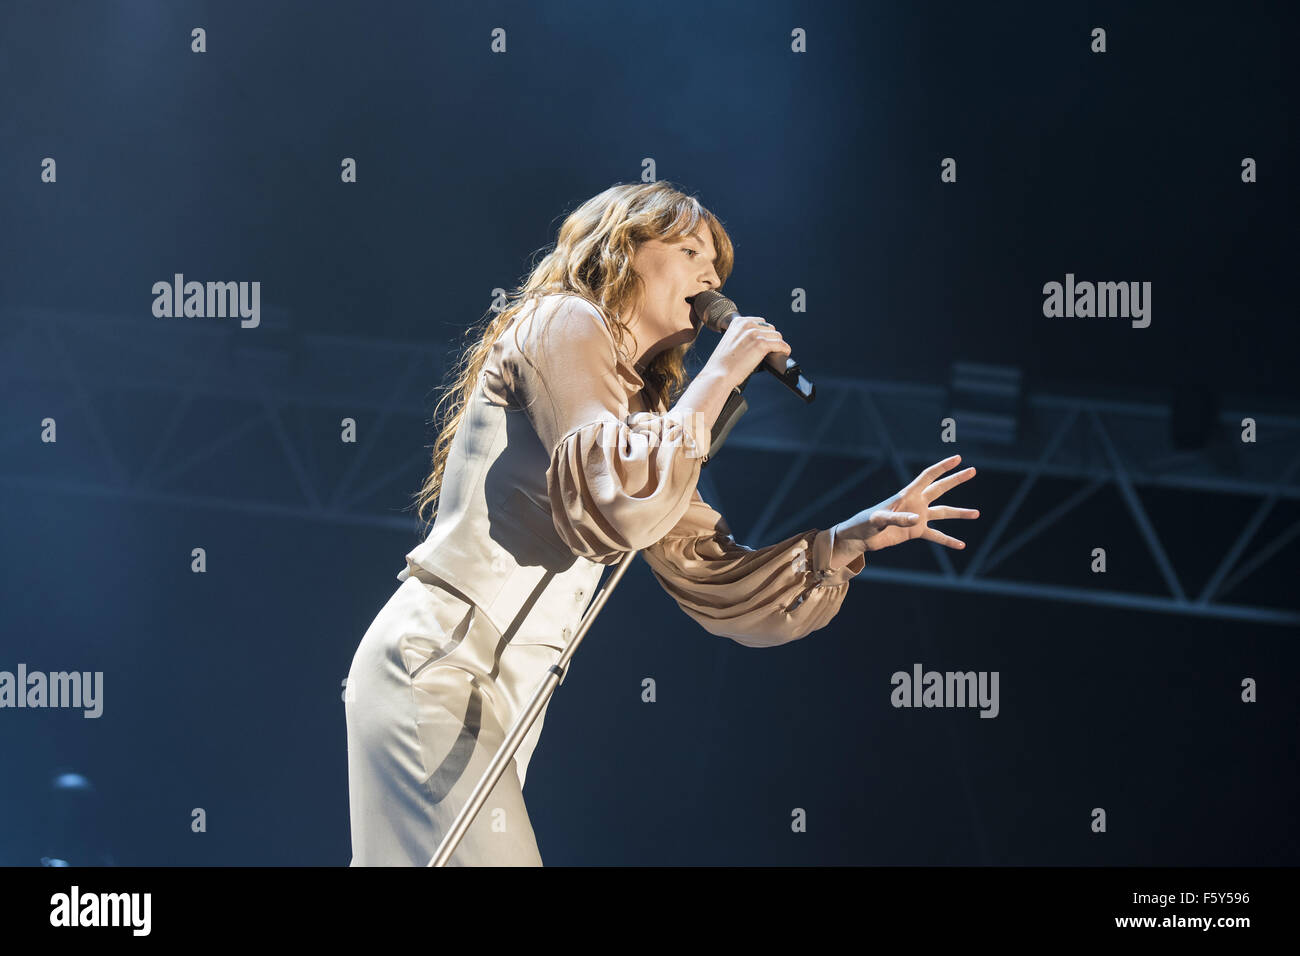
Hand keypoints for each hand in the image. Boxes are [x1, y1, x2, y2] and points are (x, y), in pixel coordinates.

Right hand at [704, 315, 790, 388]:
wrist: (719, 374)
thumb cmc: (722, 363)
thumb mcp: (730, 342)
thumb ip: (742, 336)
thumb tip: (759, 339)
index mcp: (738, 322)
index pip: (761, 322)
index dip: (765, 333)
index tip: (766, 340)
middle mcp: (747, 325)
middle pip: (770, 328)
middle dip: (771, 338)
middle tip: (771, 349)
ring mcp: (755, 334)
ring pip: (777, 336)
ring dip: (778, 344)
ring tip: (778, 352)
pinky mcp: (762, 344)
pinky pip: (780, 344)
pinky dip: (785, 349)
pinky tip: (785, 353)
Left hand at [833, 454, 978, 555]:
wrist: (860, 537)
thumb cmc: (866, 523)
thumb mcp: (879, 519)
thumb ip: (897, 518)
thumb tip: (918, 519)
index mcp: (907, 494)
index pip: (928, 476)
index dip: (942, 467)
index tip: (958, 458)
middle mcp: (916, 503)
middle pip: (940, 488)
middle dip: (956, 479)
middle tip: (973, 471)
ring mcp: (917, 517)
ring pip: (943, 513)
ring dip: (959, 513)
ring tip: (976, 513)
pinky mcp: (915, 532)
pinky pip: (936, 535)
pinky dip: (948, 540)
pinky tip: (961, 545)